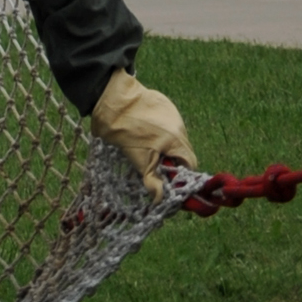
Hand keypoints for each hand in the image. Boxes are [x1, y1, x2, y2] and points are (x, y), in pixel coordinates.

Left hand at [88, 68, 196, 197]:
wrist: (112, 100)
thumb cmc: (125, 131)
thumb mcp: (139, 160)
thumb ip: (153, 181)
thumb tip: (160, 200)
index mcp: (177, 140)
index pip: (190, 164)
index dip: (181, 175)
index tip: (169, 179)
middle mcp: (179, 125)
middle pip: (183, 150)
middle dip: (172, 160)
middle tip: (156, 164)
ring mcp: (172, 112)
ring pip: (175, 137)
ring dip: (166, 145)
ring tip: (149, 146)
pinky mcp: (163, 104)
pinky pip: (168, 123)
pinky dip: (160, 131)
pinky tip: (146, 131)